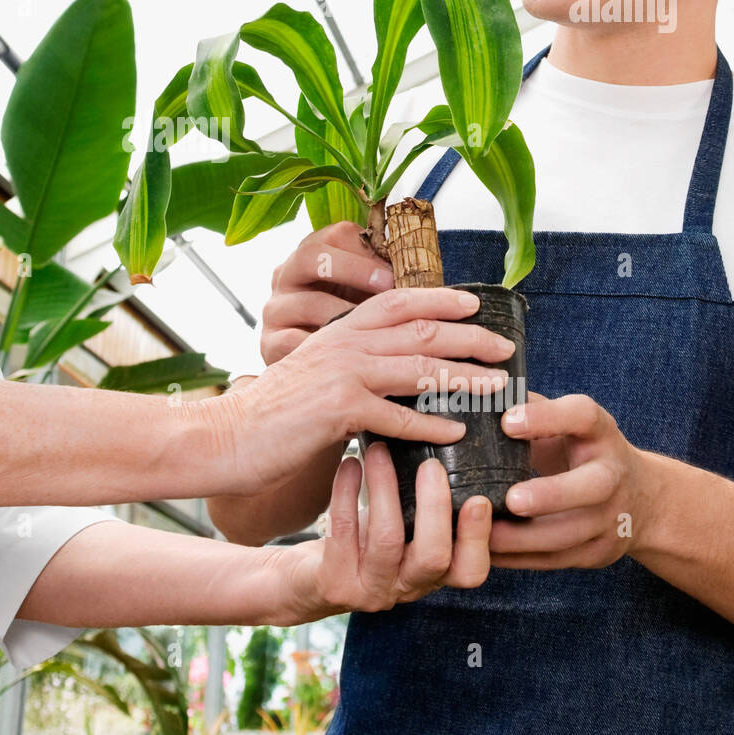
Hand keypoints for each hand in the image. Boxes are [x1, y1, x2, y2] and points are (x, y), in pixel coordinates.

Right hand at [213, 282, 516, 495]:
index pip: (399, 301)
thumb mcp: (313, 372)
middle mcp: (344, 343)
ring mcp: (342, 374)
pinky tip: (457, 431)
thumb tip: (393, 366)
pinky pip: (398, 417)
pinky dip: (431, 425)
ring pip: (419, 368)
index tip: (477, 303)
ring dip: (465, 377)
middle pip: (421, 329)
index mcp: (339, 330)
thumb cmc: (273, 412)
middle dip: (470, 335)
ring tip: (498, 386)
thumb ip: (350, 362)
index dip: (442, 298)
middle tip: (506, 347)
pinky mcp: (338, 410)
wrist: (228, 435)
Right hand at [261, 220, 397, 364]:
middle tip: (386, 290)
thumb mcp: (354, 295)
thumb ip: (378, 281)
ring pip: (307, 302)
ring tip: (376, 332)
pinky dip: (325, 353)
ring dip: (346, 316)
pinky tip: (348, 364)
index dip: (366, 253)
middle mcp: (286, 277)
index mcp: (309, 256)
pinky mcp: (268, 342)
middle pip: (311, 257)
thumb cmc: (336, 326)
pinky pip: (294, 342)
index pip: (333, 237)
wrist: (297, 375)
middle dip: (353, 270)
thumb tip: (427, 279)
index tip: (394, 274)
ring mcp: (274, 309)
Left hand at [265, 440, 493, 621]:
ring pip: (387, 540)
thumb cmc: (362, 541)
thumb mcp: (402, 526)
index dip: (478, 537)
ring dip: (385, 488)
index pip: (470, 570)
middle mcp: (407, 587)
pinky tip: (349, 464)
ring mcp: (370, 590)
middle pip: (434, 557)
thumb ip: (426, 504)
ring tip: (379, 449)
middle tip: (431, 465)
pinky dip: (347, 492)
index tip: (479, 496)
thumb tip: (446, 438)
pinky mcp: (335, 583)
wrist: (307, 577)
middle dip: (436, 507)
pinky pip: (344, 532)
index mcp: (432, 574)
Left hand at [488, 391, 654, 567]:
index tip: (507, 421)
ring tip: (485, 534)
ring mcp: (610, 518)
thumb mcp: (565, 423)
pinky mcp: (599, 552)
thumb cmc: (580, 450)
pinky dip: (521, 559)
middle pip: (592, 486)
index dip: (547, 418)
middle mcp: (612, 474)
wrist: (641, 500)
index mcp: (599, 432)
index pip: (583, 415)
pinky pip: (557, 560)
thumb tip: (477, 394)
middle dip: (552, 495)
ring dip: (526, 539)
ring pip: (571, 534)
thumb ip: (528, 408)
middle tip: (511, 499)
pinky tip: (488, 552)